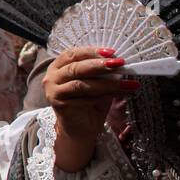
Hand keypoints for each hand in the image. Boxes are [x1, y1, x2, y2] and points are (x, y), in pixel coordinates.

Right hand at [43, 46, 137, 171]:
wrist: (79, 128)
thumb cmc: (87, 102)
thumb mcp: (94, 82)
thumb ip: (101, 72)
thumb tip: (120, 62)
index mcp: (58, 66)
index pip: (73, 54)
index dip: (92, 51)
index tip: (112, 52)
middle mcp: (52, 77)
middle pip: (76, 68)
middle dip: (100, 65)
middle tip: (120, 64)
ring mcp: (53, 92)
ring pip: (82, 84)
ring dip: (107, 83)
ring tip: (128, 84)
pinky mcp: (60, 106)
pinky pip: (85, 99)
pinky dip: (105, 96)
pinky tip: (120, 95)